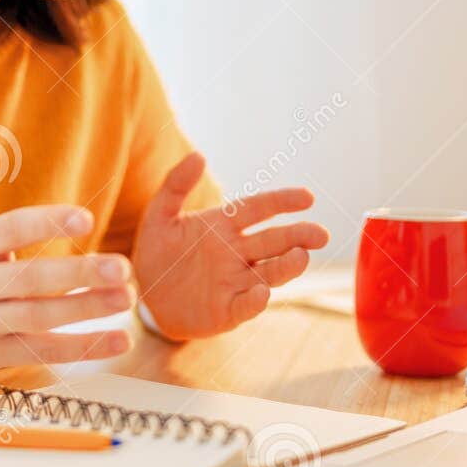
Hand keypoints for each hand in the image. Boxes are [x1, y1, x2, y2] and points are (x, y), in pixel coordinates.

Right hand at [0, 138, 134, 385]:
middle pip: (33, 280)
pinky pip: (45, 351)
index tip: (85, 217)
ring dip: (88, 309)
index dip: (47, 223)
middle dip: (80, 274)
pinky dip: (83, 347)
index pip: (11, 231)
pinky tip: (120, 339)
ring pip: (43, 318)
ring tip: (127, 297)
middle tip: (123, 266)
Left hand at [132, 153, 327, 340]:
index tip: (307, 197)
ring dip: (287, 266)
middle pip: (274, 240)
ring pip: (270, 272)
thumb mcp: (159, 215)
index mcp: (225, 224)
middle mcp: (237, 252)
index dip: (283, 201)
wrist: (146, 295)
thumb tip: (199, 155)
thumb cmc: (157, 252)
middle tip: (320, 234)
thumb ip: (176, 185)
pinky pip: (246, 305)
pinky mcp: (228, 310)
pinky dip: (256, 300)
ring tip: (302, 257)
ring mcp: (236, 281)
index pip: (259, 208)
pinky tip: (262, 292)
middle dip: (298, 236)